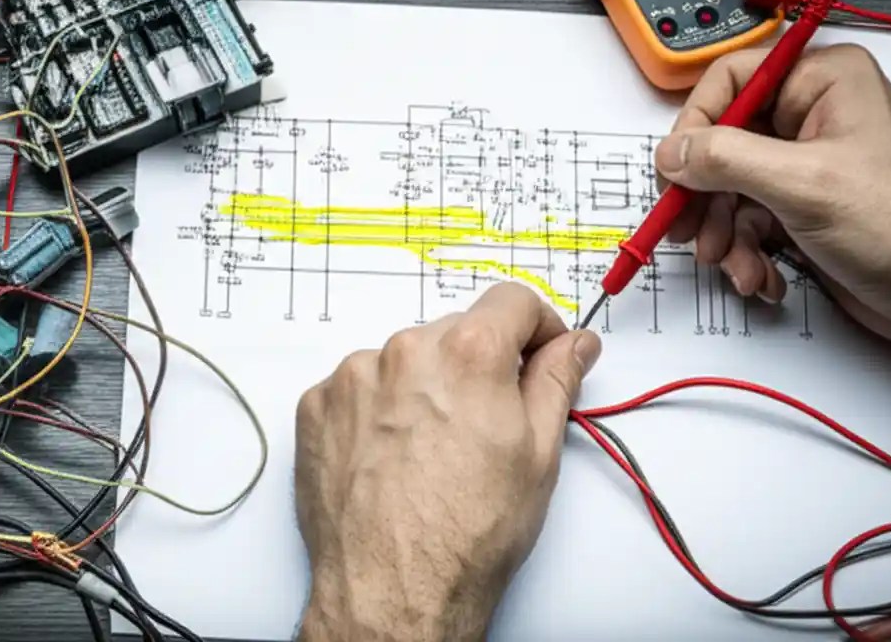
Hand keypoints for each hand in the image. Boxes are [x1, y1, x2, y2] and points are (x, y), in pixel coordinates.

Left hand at [293, 283, 601, 641]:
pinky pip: (358, 387)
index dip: (537, 326)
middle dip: (478, 363)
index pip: (512, 301)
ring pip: (404, 359)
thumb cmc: (465, 534)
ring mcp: (352, 377)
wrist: (392, 589)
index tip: (540, 352)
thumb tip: (573, 344)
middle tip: (487, 421)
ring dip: (423, 386)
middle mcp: (404, 351)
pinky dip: (377, 409)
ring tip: (433, 449)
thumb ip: (556, 381)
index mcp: (468, 352)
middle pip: (455, 330)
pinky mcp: (317, 406)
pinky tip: (394, 456)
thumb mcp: (538, 454)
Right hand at [654, 43, 890, 346]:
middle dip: (705, 195)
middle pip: (721, 138)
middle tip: (687, 227)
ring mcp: (802, 157)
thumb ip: (727, 160)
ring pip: (726, 184)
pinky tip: (758, 272)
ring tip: (732, 262)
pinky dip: (742, 248)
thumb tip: (672, 152)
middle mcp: (811, 112)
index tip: (676, 169)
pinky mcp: (796, 199)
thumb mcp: (802, 186)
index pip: (731, 79)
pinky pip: (744, 214)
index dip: (696, 124)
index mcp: (824, 80)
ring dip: (721, 231)